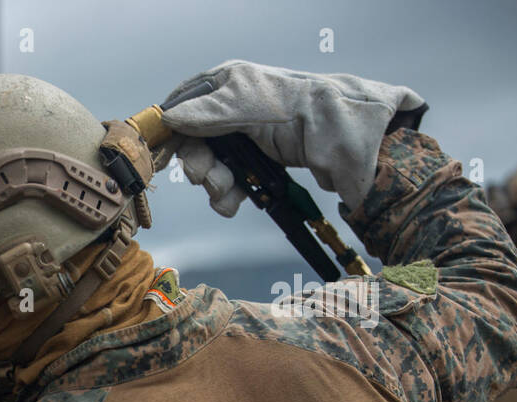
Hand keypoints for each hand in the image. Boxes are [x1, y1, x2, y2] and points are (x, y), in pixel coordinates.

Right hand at [161, 60, 425, 213]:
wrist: (352, 139)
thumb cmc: (308, 111)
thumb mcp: (251, 105)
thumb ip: (208, 111)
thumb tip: (168, 118)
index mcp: (226, 85)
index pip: (181, 107)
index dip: (169, 133)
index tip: (164, 157)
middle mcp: (230, 111)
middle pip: (191, 144)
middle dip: (199, 165)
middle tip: (210, 178)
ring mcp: (243, 140)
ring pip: (207, 169)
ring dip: (214, 185)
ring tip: (230, 191)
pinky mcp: (256, 166)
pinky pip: (227, 186)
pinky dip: (227, 198)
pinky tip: (237, 201)